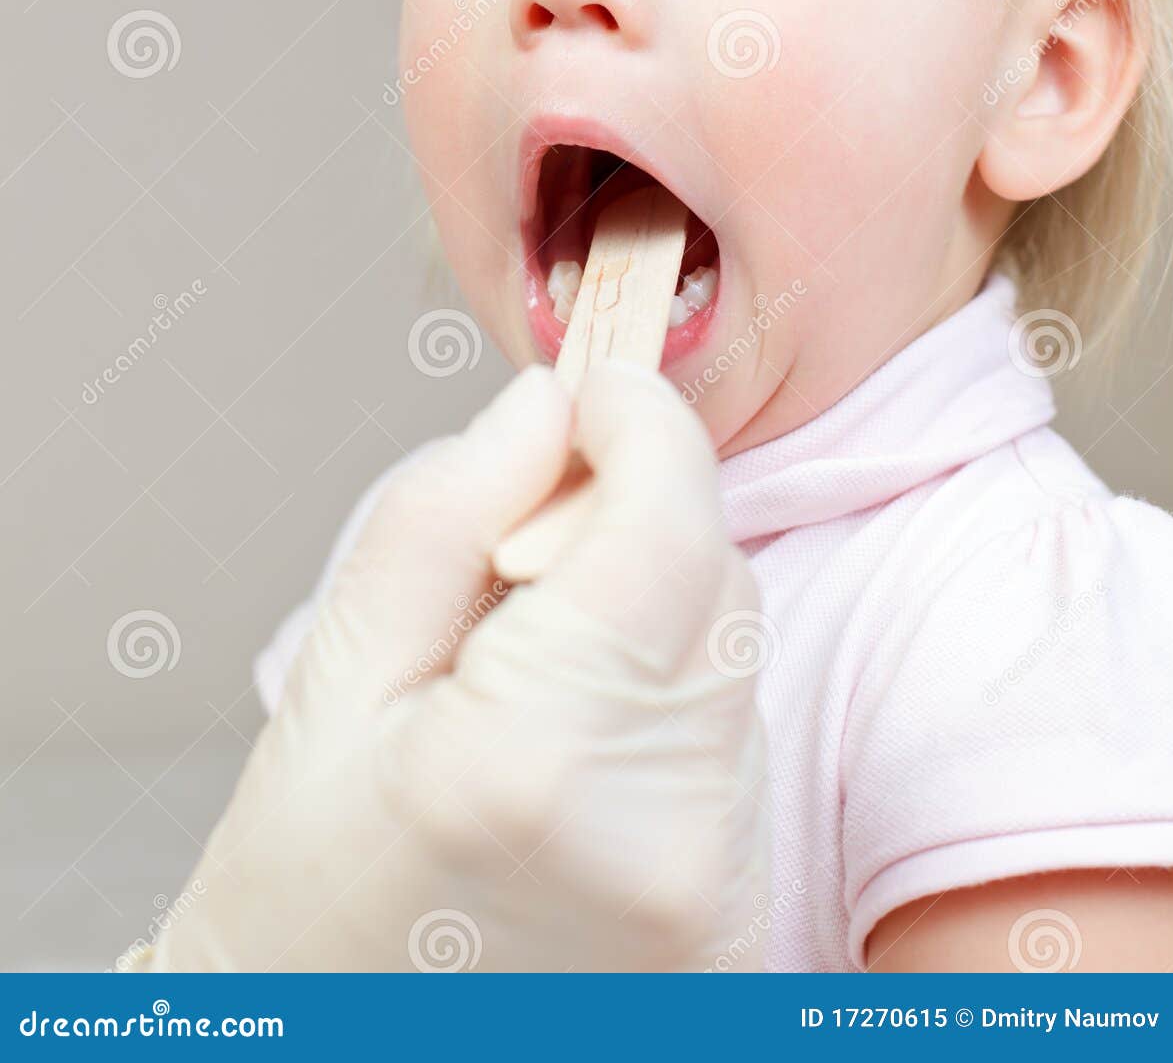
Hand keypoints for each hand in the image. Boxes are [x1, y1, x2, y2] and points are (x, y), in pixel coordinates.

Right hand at [152, 361, 768, 972]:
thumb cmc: (301, 899)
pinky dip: (666, 698)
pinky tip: (572, 743)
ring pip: (731, 650)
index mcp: (533, 756)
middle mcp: (657, 830)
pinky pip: (731, 736)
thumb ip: (441, 520)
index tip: (593, 389)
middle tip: (517, 554)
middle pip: (715, 574)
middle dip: (635, 516)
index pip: (670, 520)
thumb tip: (543, 410)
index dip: (641, 421)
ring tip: (525, 675)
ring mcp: (711, 889)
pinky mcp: (736, 919)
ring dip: (649, 612)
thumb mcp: (333, 683)